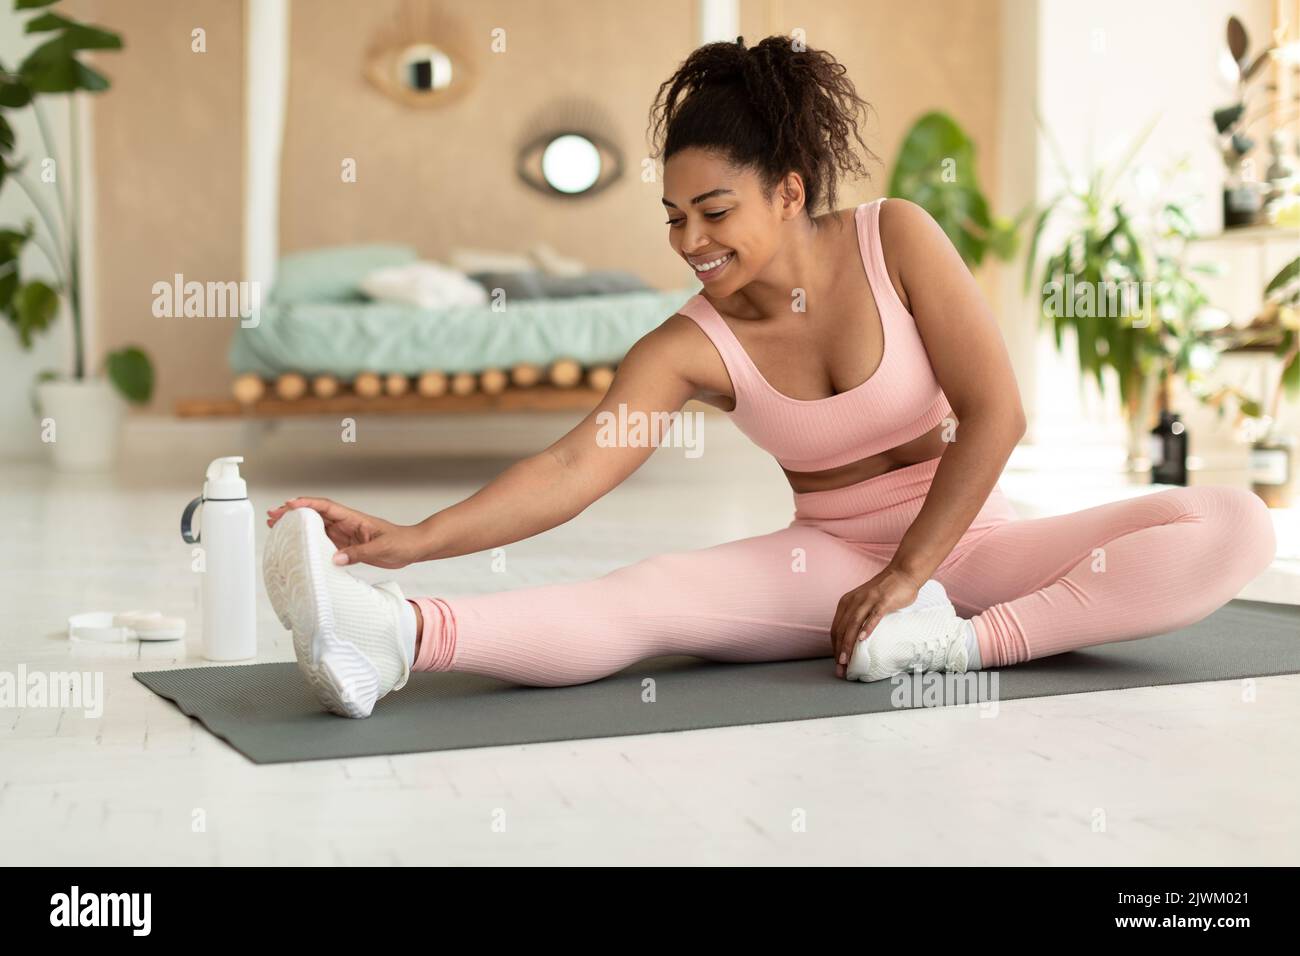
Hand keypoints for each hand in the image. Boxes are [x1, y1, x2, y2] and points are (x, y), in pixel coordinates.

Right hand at [266, 497, 428, 568]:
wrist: (414, 548)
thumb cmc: (402, 542)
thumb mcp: (382, 548)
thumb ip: (358, 553)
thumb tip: (334, 558)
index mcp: (354, 518)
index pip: (326, 507)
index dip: (307, 504)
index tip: (288, 505)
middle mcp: (347, 524)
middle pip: (316, 516)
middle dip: (294, 514)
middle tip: (273, 516)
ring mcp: (347, 534)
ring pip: (318, 528)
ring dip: (299, 528)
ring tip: (278, 528)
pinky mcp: (349, 546)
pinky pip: (326, 543)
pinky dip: (311, 543)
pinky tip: (300, 547)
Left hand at [830, 565, 924, 678]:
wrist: (903, 573)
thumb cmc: (885, 592)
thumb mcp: (865, 603)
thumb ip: (858, 617)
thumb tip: (855, 640)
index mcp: (847, 603)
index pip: (835, 628)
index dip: (834, 647)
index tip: (837, 662)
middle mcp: (854, 601)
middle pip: (842, 629)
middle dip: (839, 650)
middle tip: (841, 668)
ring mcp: (868, 600)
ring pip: (853, 625)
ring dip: (848, 644)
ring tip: (847, 660)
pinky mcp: (883, 600)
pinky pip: (873, 616)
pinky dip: (867, 628)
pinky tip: (863, 640)